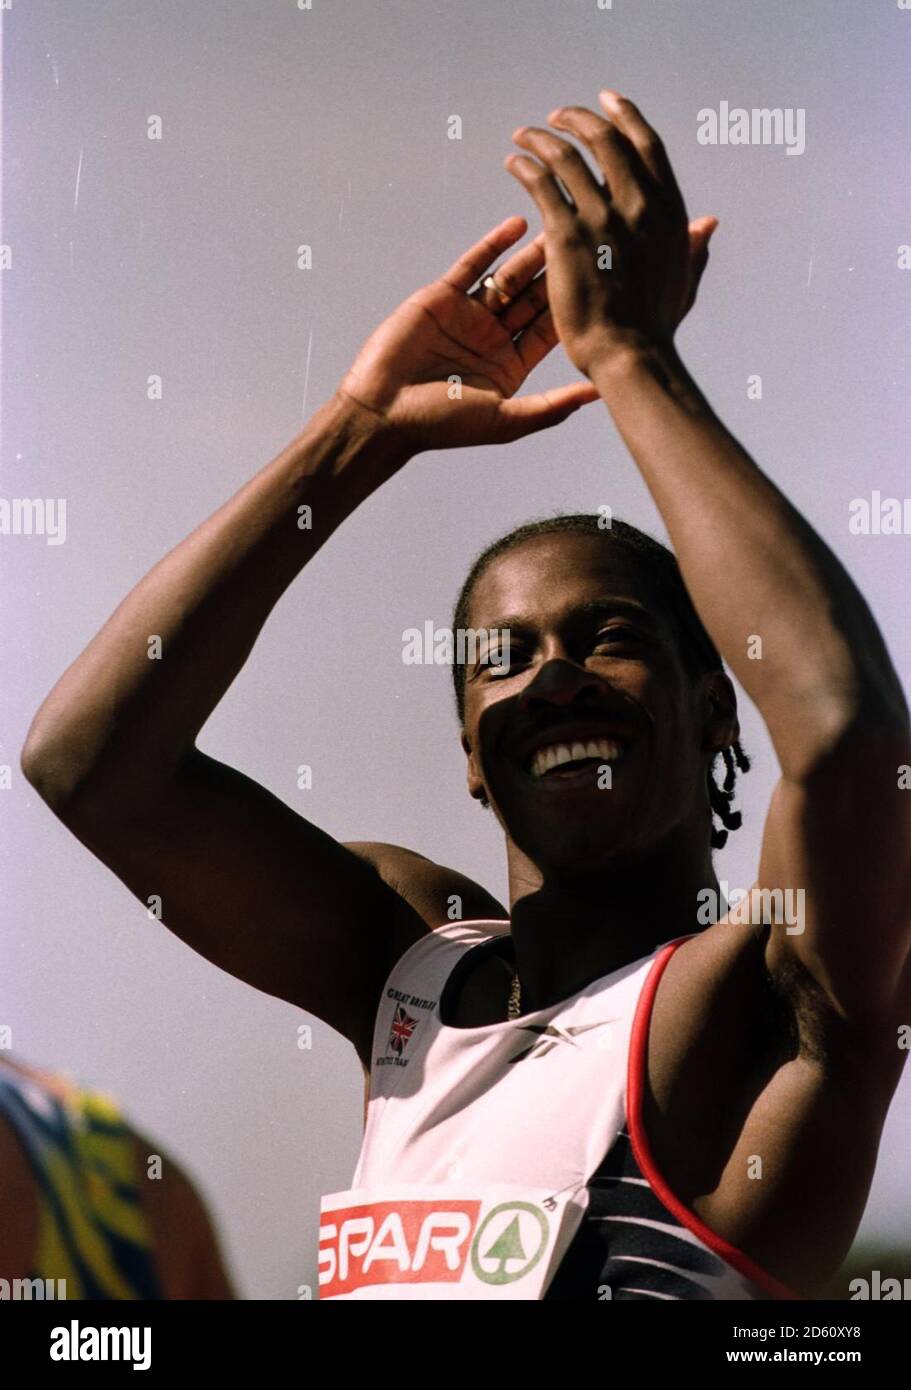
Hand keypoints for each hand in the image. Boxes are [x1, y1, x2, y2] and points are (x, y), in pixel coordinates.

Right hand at [338, 216, 598, 450]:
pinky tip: (518, 225)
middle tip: (593, 242)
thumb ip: (552, 406)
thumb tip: (601, 394)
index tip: (608, 283)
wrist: (383, 411)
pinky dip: (494, 244)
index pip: (551, 329)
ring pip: (508, 277)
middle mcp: (493, 338)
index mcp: (511, 366)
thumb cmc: (441, 425)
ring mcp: (468, 315)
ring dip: (535, 254)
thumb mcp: (505, 420)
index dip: (578, 307)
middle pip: (535, 298)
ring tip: (563, 224)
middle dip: (562, 272)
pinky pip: (472, 264)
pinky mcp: (441, 297)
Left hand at [504, 92, 717, 376]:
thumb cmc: (655, 328)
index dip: (625, 116)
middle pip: (606, 140)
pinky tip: (515, 162)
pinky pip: (543, 183)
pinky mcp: (568, 234)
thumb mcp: (682, 279)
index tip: (607, 101)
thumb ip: (692, 246)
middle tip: (558, 116)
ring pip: (568, 156)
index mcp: (668, 210)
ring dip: (544, 138)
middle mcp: (639, 204)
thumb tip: (708, 223)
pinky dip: (526, 166)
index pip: (645, 145)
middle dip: (580, 119)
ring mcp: (603, 216)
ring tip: (526, 135)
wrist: (630, 354)